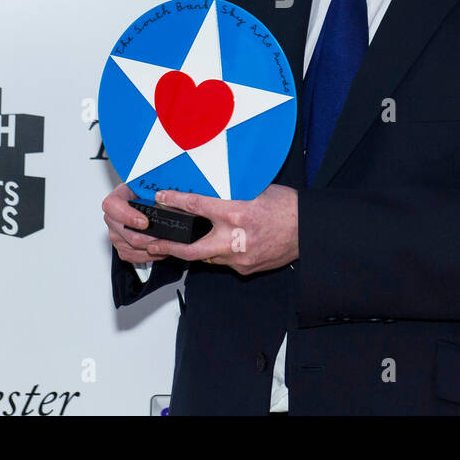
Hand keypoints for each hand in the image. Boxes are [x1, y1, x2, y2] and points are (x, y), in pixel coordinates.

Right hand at [102, 183, 168, 264]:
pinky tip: (159, 248)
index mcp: (115, 199)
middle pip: (126, 233)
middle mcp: (112, 218)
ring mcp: (115, 234)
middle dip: (149, 236)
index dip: (127, 216)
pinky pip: (133, 256)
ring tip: (166, 241)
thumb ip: (153, 192)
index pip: (112, 206)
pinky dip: (149, 255)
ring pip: (132, 247)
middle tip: (163, 235)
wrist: (140, 201)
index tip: (145, 222)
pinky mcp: (120, 247)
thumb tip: (166, 199)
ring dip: (151, 246)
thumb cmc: (142, 194)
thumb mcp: (147, 186)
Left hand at [146, 183, 297, 275]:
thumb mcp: (254, 190)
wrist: (308, 229)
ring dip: (194, 250)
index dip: (175, 201)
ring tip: (179, 245)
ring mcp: (241, 258)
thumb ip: (229, 194)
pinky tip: (219, 245)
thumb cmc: (286, 206)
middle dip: (168, 247)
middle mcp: (236, 238)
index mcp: (237, 213)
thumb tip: (207, 190)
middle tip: (152, 244)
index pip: (196, 206)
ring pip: (207, 257)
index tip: (161, 198)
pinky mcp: (246, 268)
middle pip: (191, 248)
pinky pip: (225, 261)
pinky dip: (218, 253)